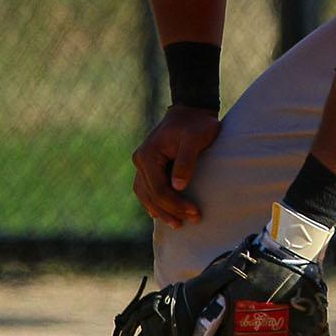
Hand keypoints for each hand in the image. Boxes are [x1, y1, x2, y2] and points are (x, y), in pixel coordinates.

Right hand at [131, 105, 220, 226]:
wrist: (191, 111)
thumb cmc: (196, 124)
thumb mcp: (195, 139)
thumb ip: (186, 161)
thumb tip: (178, 186)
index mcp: (148, 155)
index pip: (158, 189)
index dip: (176, 204)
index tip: (194, 212)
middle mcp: (140, 160)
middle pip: (151, 195)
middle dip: (171, 210)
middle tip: (192, 220)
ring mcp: (142, 163)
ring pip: (145, 195)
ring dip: (160, 211)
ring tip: (177, 224)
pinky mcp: (148, 166)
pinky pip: (146, 189)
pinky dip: (154, 202)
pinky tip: (162, 214)